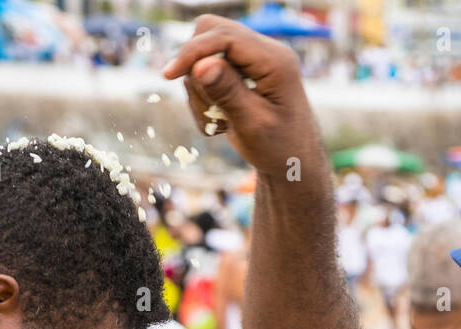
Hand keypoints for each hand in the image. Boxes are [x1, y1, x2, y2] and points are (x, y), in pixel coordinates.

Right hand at [163, 16, 321, 180]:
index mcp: (275, 60)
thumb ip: (228, 92)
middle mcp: (265, 52)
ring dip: (201, 92)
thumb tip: (201, 64)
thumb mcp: (252, 124)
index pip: (225, 36)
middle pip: (211, 32)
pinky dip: (204, 98)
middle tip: (205, 107)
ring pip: (204, 55)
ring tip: (220, 123)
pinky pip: (206, 72)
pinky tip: (222, 122)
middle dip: (196, 68)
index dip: (193, 52)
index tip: (168, 75)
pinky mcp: (242, 72)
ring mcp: (253, 60)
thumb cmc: (279, 149)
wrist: (293, 164)